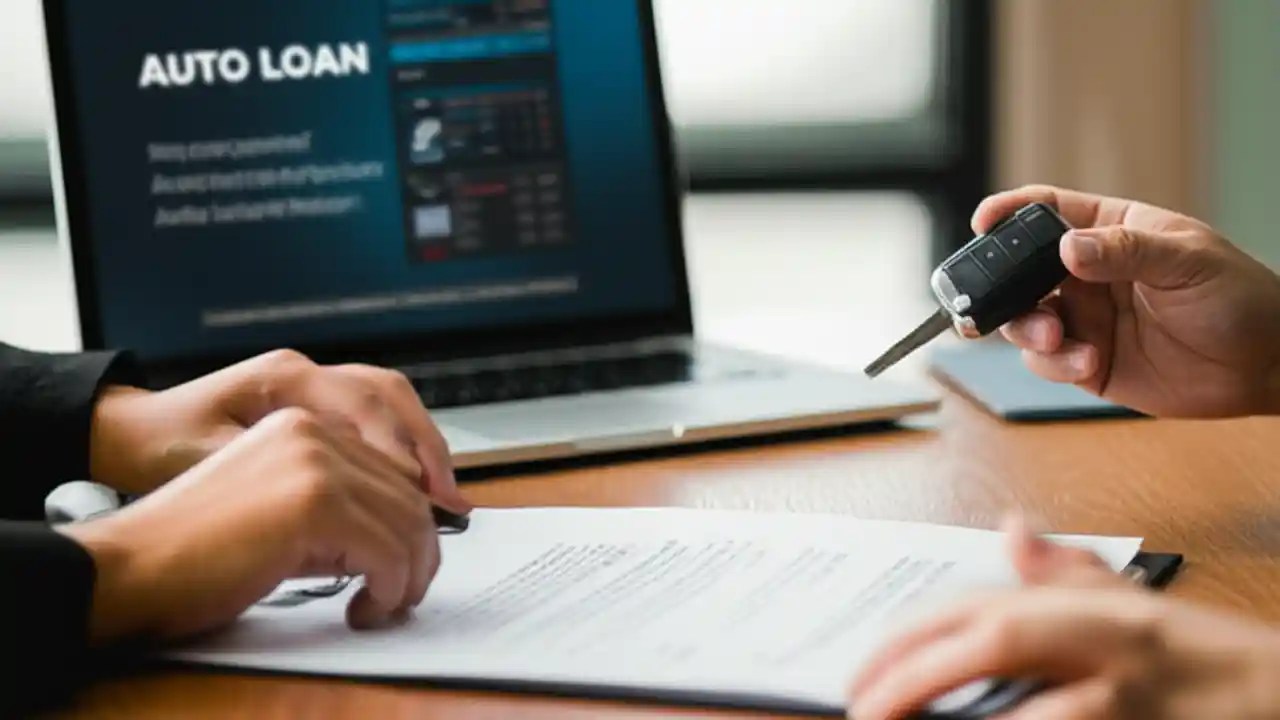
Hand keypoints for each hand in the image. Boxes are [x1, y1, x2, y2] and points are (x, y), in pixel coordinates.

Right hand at [61, 408, 439, 643]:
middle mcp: (312, 433)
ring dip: (408, 575)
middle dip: (419, 550)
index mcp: (302, 425)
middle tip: (406, 590)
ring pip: (409, 523)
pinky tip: (364, 609)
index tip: (416, 557)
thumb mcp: (277, 508)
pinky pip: (389, 553)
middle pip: (409, 493)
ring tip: (385, 604)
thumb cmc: (192, 550)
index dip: (414, 517)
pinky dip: (390, 590)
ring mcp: (315, 464)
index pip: (393, 464)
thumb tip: (397, 531)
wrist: (131, 566)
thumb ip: (332, 503)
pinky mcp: (314, 505)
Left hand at [89, 349, 468, 512]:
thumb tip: (348, 496)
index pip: (363, 402)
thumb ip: (275, 473)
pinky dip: (403, 447)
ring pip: (392, 402)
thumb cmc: (159, 445)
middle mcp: (306, 373)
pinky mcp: (318, 406)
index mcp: (283, 377)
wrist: (132, 433)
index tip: (419, 493)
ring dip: (423, 445)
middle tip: (447, 497)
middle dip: (427, 446)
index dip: (399, 449)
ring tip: (444, 493)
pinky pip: (377, 416)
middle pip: (390, 395)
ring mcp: (315, 385)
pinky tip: (415, 482)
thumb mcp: (210, 460)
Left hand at [849, 523, 1279, 719]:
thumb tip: (1009, 527)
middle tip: (860, 710)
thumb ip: (1062, 573)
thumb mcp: (1131, 603)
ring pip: (1036, 715)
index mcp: (1087, 610)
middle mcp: (1105, 646)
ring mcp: (1129, 702)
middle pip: (992, 643)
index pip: (976, 608)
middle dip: (915, 676)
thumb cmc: (1203, 656)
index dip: (908, 638)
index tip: (859, 673)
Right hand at [977, 185, 1279, 417]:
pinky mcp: (1086, 361)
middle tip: (994, 300)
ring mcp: (1085, 318)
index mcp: (1110, 231)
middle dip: (1000, 285)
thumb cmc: (1240, 300)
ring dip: (1025, 328)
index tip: (984, 222)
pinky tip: (1087, 362)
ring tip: (1053, 337)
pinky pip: (1046, 360)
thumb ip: (1126, 252)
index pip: (1047, 211)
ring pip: (1024, 318)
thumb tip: (1067, 248)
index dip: (1010, 212)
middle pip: (1020, 270)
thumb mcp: (1188, 262)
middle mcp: (1088, 274)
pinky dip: (1053, 362)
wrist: (1265, 367)